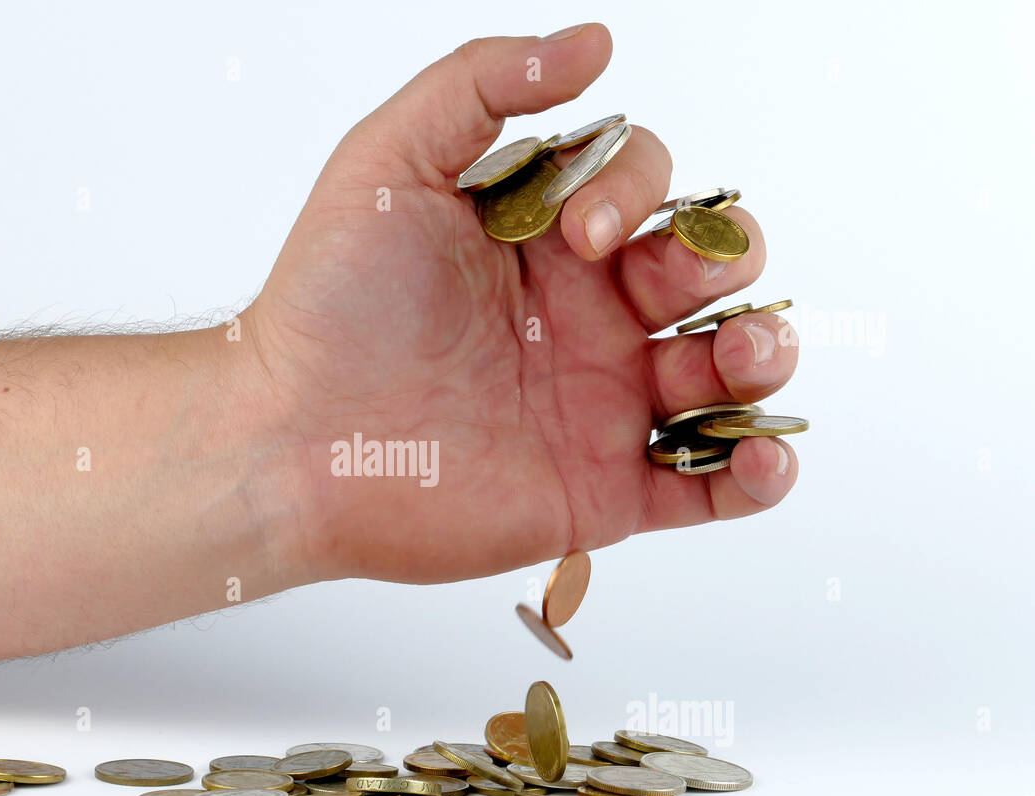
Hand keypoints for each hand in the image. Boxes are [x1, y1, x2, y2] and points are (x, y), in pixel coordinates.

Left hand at [248, 24, 799, 583]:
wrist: (291, 440)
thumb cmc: (328, 305)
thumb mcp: (389, 161)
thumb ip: (482, 84)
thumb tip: (595, 44)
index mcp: (549, 242)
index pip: (650, 192)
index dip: (642, 194)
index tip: (580, 235)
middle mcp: (586, 319)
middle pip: (710, 274)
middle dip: (725, 262)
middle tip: (665, 287)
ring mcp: (599, 406)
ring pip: (728, 374)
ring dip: (762, 355)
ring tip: (741, 356)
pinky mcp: (600, 491)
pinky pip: (707, 488)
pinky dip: (757, 475)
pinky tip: (758, 459)